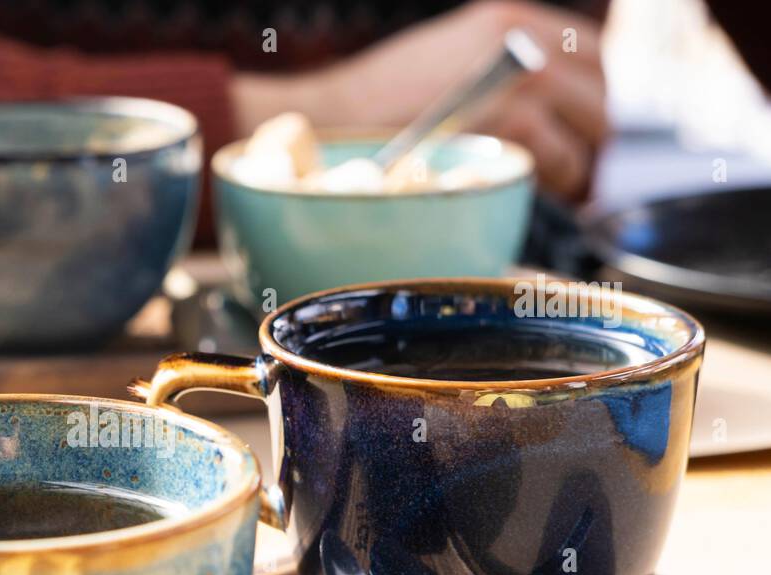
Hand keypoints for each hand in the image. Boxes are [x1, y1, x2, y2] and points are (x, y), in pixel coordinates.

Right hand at [232, 1, 607, 199]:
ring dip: (579, 166)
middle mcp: (527, 38)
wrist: (333, 118)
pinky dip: (557, 185)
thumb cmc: (375, 106)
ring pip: (593, 128)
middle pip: (601, 91)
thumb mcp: (446, 60)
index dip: (590, 100)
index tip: (579, 131)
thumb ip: (496, 70)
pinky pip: (565, 161)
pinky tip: (532, 194)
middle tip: (571, 171)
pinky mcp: (516, 117)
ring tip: (552, 190)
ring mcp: (526, 75)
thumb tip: (539, 108)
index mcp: (512, 20)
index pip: (592, 54)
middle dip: (591, 136)